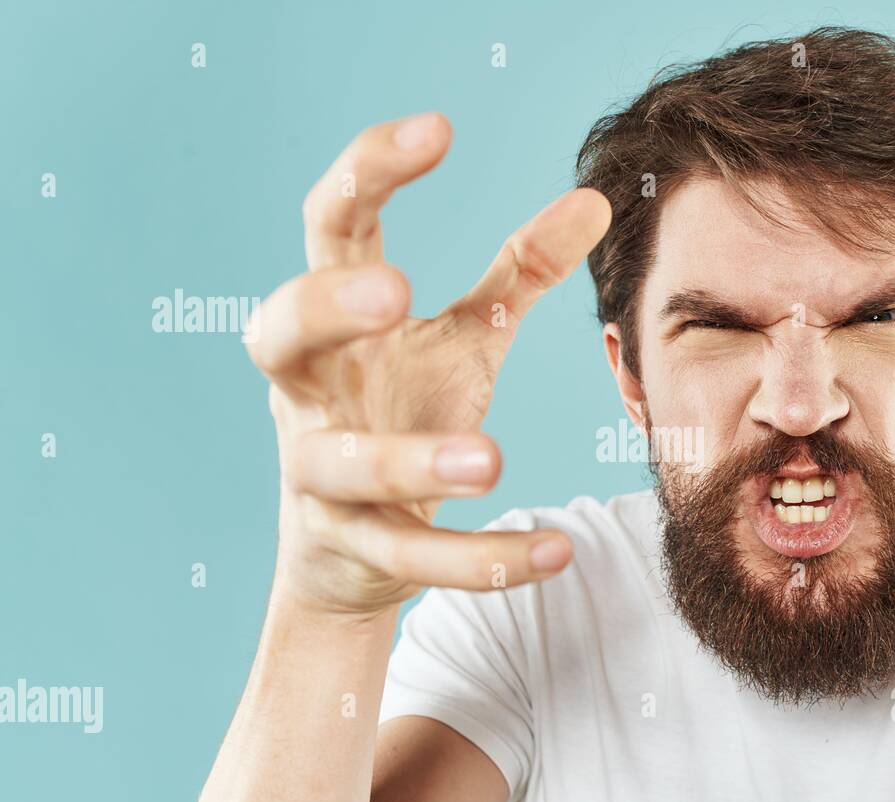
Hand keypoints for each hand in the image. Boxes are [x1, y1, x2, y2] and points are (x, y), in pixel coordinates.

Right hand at [247, 113, 611, 614]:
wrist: (349, 553)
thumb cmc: (400, 415)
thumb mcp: (461, 341)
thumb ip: (517, 275)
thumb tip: (595, 199)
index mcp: (337, 324)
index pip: (330, 230)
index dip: (367, 175)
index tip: (437, 130)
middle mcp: (310, 392)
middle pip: (281, 333)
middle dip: (327, 307)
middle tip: (396, 292)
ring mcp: (320, 474)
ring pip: (342, 464)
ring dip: (411, 460)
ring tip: (493, 460)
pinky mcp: (355, 549)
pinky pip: (410, 557)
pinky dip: (479, 560)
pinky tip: (553, 552)